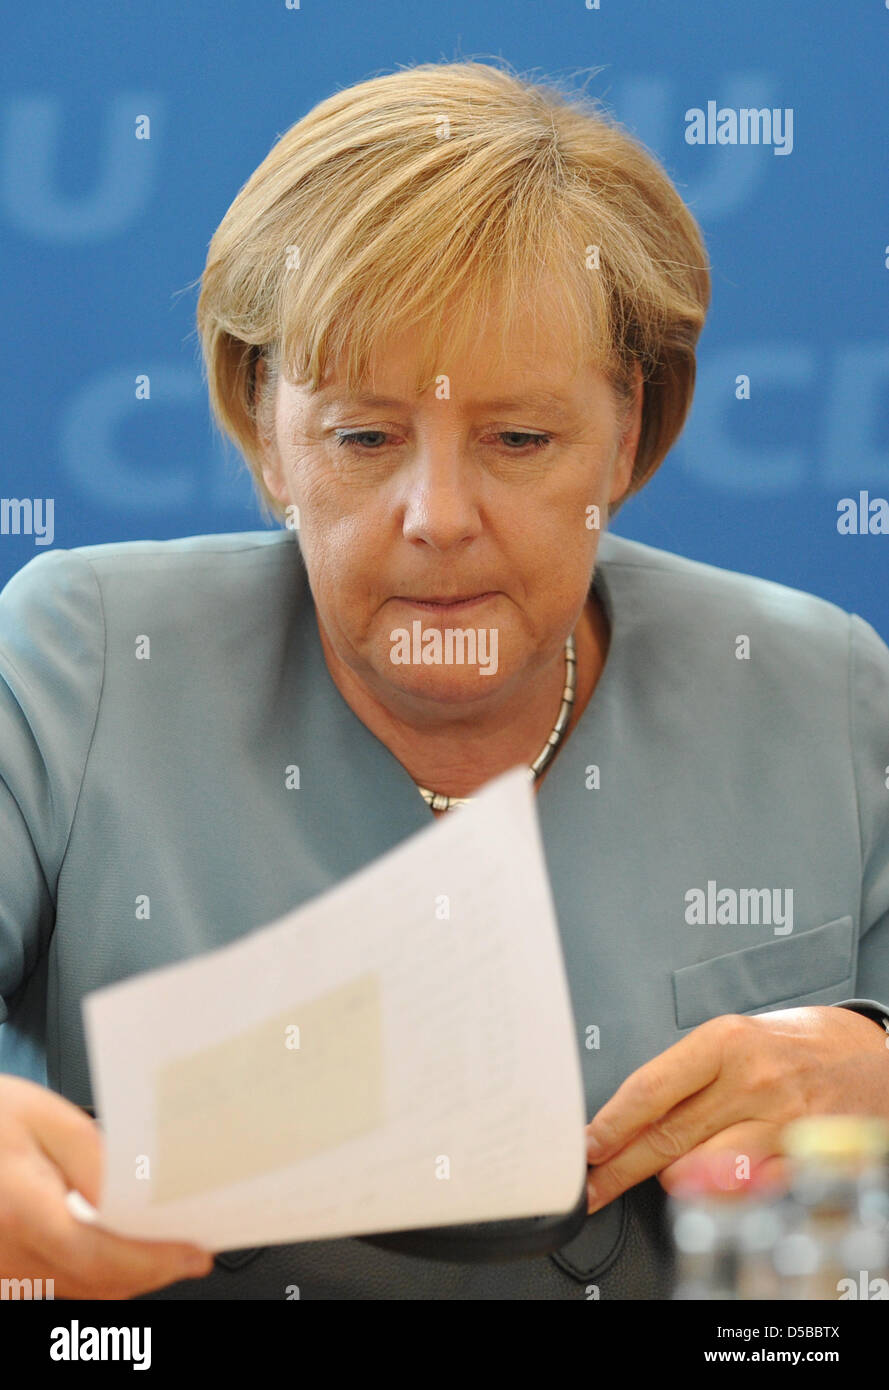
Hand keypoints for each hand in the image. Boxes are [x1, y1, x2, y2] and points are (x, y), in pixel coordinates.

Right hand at [0, 1075, 213, 1297]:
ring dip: (124, 1276)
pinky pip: (56, 1284)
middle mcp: (9, 1254)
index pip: (100, 1258)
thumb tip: (139, 1189)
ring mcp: (3, 1270)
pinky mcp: (1, 1270)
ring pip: (77, 1291)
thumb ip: (93, 1156)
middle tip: (190, 1254)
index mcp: (23, 1212)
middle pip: (95, 1284)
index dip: (153, 1262)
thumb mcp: (43, 1116)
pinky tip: (116, 1248)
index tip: (193, 1254)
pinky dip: (93, 1273)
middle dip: (150, 1272)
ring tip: (164, 1249)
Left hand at [584, 1006, 888, 1212]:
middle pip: (667, 1136)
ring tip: (644, 1180)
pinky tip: (702, 1191)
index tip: (585, 1145)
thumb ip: (692, 1074)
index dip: (610, 1124)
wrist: (874, 1057)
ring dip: (667, 1181)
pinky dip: (718, 1194)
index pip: (650, 1089)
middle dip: (619, 1166)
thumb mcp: (740, 1037)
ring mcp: (781, 1126)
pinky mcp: (804, 1161)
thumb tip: (636, 1113)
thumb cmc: (799, 1045)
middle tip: (589, 1184)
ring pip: (701, 1170)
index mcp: (727, 1041)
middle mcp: (753, 1082)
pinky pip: (746, 1190)